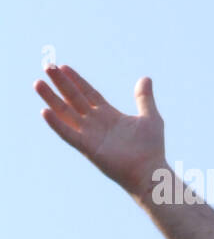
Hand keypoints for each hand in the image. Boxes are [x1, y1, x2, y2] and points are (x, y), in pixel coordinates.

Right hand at [36, 66, 166, 198]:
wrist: (150, 171)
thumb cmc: (151, 148)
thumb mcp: (150, 117)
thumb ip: (144, 98)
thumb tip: (145, 78)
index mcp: (109, 115)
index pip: (88, 93)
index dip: (76, 80)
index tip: (64, 66)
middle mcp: (96, 123)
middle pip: (74, 98)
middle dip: (61, 83)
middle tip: (48, 67)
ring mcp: (90, 135)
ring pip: (66, 113)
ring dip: (52, 98)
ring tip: (38, 83)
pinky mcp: (87, 148)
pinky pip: (68, 134)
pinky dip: (57, 124)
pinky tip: (45, 111)